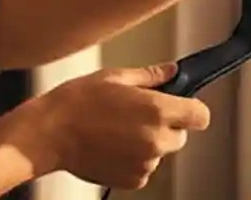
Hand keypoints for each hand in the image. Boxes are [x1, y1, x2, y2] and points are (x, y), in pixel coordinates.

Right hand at [28, 63, 209, 190]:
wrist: (50, 134)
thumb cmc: (76, 103)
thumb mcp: (114, 77)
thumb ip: (150, 76)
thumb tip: (170, 72)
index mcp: (157, 111)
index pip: (200, 115)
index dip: (190, 108)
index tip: (179, 104)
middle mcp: (156, 140)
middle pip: (181, 135)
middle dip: (166, 125)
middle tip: (137, 114)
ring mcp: (146, 163)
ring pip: (161, 151)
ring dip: (148, 142)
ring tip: (117, 129)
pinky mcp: (134, 179)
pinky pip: (145, 167)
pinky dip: (134, 159)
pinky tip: (112, 144)